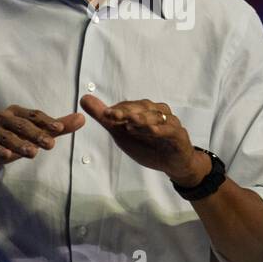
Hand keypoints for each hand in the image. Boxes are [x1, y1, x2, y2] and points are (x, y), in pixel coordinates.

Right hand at [0, 105, 84, 178]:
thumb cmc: (8, 141)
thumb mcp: (32, 135)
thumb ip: (55, 128)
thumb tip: (82, 118)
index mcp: (15, 112)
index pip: (34, 115)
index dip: (47, 121)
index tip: (60, 130)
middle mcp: (1, 117)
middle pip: (20, 124)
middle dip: (36, 134)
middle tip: (51, 145)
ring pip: (5, 136)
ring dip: (18, 144)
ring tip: (32, 153)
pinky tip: (4, 157)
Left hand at [80, 95, 209, 184]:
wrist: (174, 163)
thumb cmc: (148, 144)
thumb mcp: (122, 132)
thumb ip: (104, 117)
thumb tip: (84, 98)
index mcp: (144, 109)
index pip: (129, 106)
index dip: (117, 110)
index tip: (104, 114)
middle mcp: (158, 112)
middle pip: (142, 108)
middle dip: (127, 112)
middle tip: (112, 116)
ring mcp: (169, 122)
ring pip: (156, 117)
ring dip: (142, 119)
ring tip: (130, 122)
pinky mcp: (178, 135)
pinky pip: (169, 130)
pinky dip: (160, 130)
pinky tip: (151, 131)